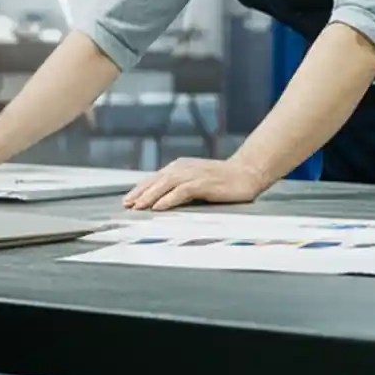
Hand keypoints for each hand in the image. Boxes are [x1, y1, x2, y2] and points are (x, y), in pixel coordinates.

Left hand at [123, 157, 266, 210]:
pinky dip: (168, 199)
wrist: (247, 173)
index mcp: (180, 167)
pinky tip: (158, 207)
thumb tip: (161, 200)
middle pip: (156, 181)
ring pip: (165, 185)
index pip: (155, 178)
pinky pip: (181, 191)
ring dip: (150, 196)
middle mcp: (184, 168)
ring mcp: (193, 175)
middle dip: (140, 193)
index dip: (140, 189)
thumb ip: (180, 187)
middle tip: (127, 206)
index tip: (128, 201)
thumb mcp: (197, 181)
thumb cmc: (222, 180)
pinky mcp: (203, 183)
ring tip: (138, 207)